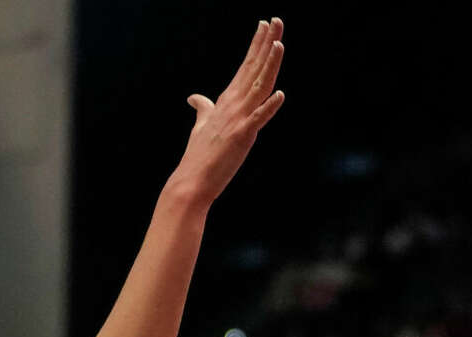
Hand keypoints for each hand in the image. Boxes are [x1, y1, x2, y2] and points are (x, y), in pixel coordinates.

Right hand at [173, 18, 285, 206]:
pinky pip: (258, 119)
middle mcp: (233, 105)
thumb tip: (194, 97)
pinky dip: (269, 107)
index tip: (265, 25)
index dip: (256, 45)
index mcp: (227, 101)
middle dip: (266, 44)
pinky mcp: (242, 137)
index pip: (246, 67)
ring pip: (259, 86)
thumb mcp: (201, 126)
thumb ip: (202, 108)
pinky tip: (280, 94)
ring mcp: (238, 119)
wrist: (191, 181)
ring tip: (279, 43)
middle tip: (276, 20)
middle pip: (254, 69)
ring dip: (270, 65)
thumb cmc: (198, 156)